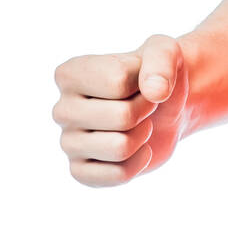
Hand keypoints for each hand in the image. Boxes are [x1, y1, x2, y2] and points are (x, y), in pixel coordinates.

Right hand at [51, 33, 190, 186]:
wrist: (164, 107)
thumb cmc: (156, 74)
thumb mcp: (165, 51)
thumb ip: (162, 60)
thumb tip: (155, 91)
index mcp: (70, 74)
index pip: (117, 82)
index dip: (145, 83)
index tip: (143, 81)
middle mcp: (62, 109)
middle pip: (122, 118)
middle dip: (146, 111)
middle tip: (144, 105)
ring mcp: (68, 143)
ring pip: (120, 148)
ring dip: (143, 136)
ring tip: (138, 125)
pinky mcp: (80, 172)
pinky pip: (117, 175)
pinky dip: (138, 162)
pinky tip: (136, 149)